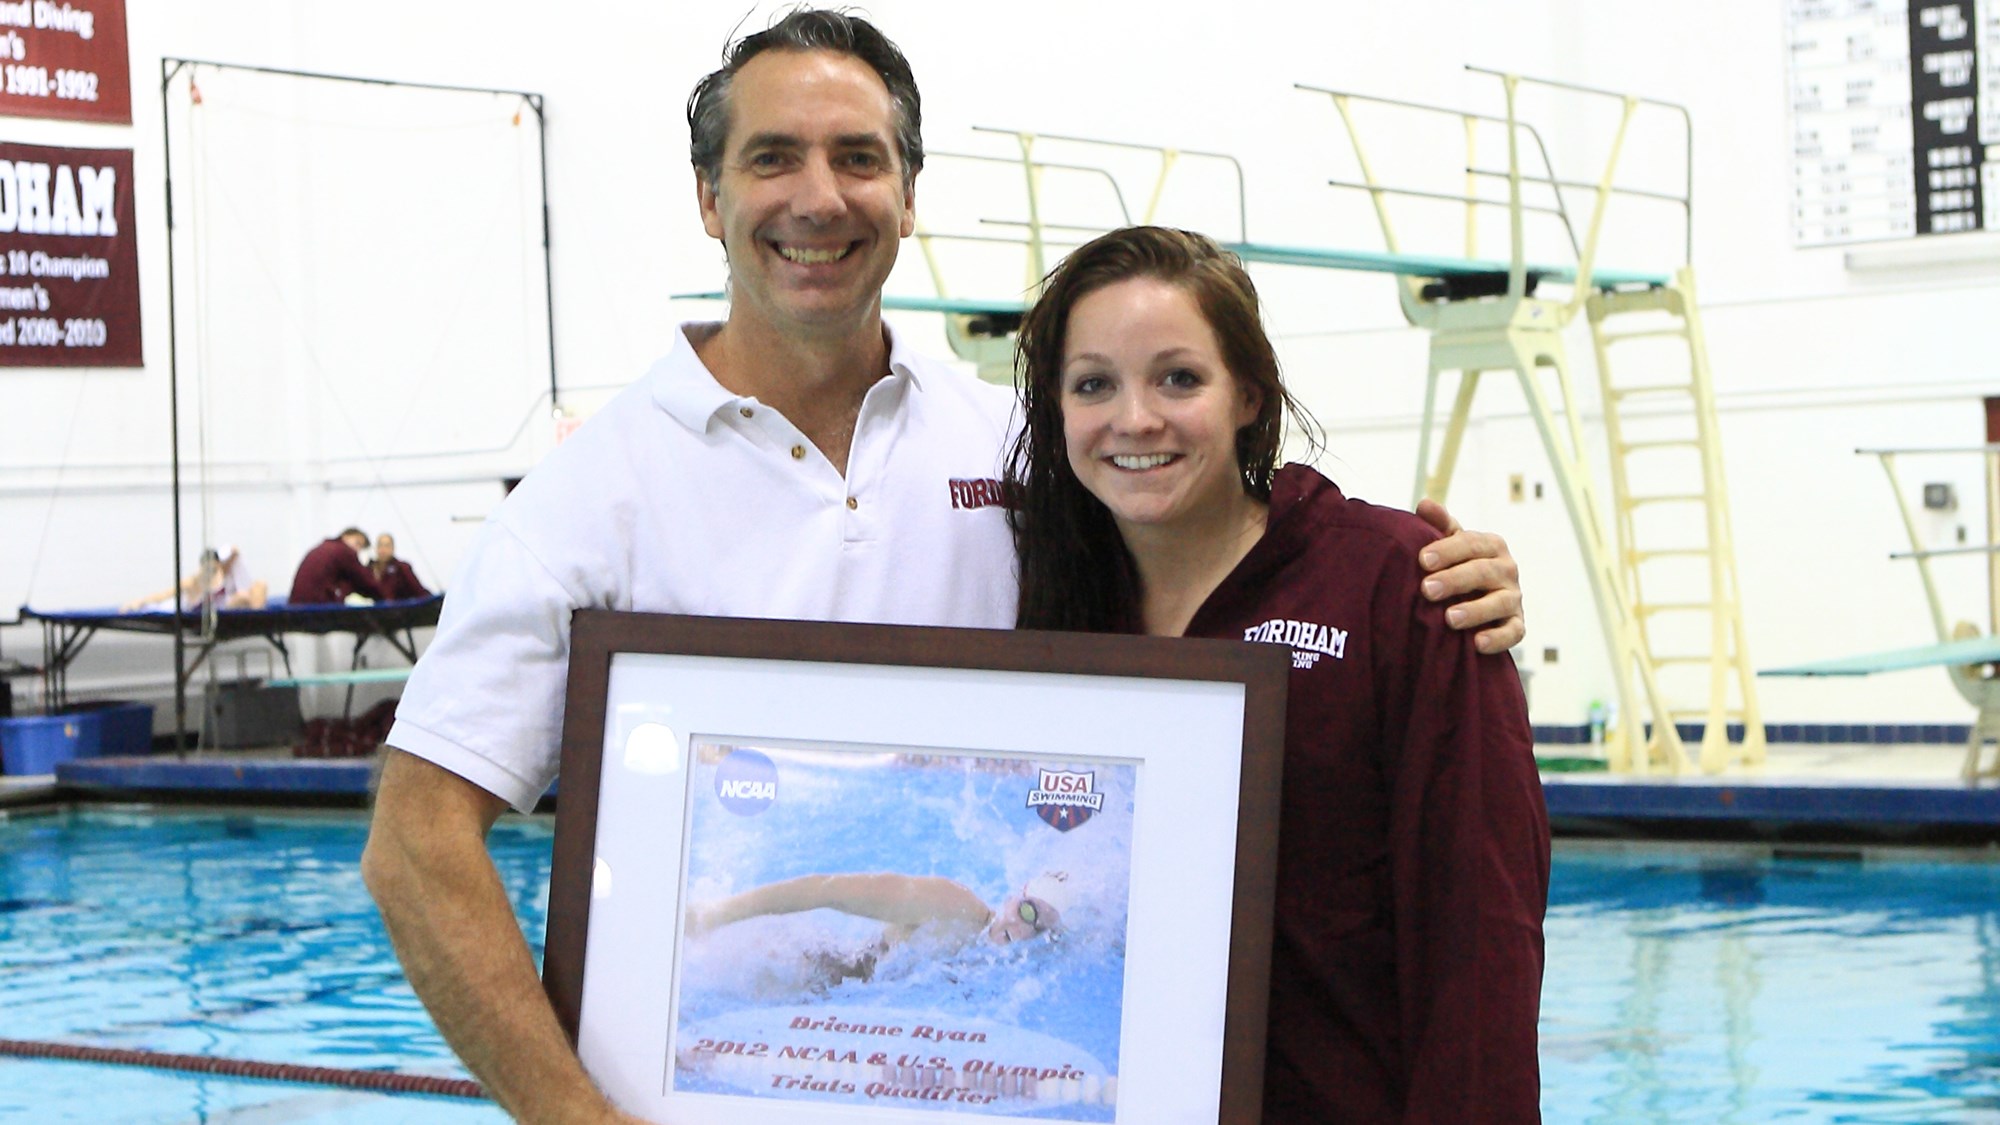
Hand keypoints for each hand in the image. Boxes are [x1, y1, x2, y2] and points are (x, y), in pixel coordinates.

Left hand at [1415, 498, 1523, 654]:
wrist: (1477, 598)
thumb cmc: (1459, 565)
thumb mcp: (1451, 544)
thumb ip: (1439, 525)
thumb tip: (1424, 504)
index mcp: (1491, 545)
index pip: (1471, 543)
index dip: (1448, 550)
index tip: (1422, 559)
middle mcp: (1507, 569)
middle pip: (1483, 572)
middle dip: (1455, 580)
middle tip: (1427, 589)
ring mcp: (1513, 597)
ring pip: (1500, 603)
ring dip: (1475, 610)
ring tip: (1450, 618)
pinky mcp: (1517, 624)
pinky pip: (1513, 632)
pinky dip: (1498, 638)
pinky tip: (1478, 644)